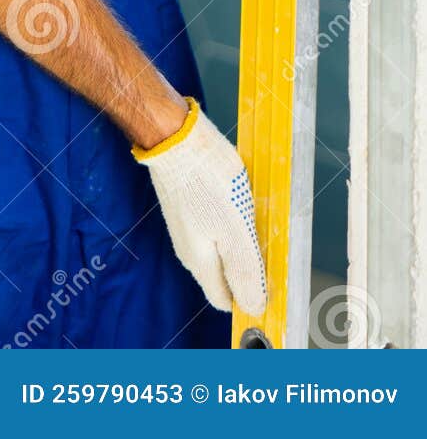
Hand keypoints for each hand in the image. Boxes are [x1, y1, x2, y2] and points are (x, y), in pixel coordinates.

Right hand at [133, 97, 267, 315]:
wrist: (175, 137)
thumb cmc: (207, 182)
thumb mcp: (235, 232)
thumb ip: (245, 273)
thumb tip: (254, 309)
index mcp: (200, 263)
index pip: (226, 300)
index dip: (250, 297)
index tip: (271, 278)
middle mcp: (189, 250)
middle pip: (224, 273)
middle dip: (248, 265)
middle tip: (267, 239)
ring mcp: (185, 225)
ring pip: (220, 246)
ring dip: (241, 239)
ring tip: (255, 214)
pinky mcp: (187, 203)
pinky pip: (214, 223)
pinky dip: (231, 218)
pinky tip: (240, 198)